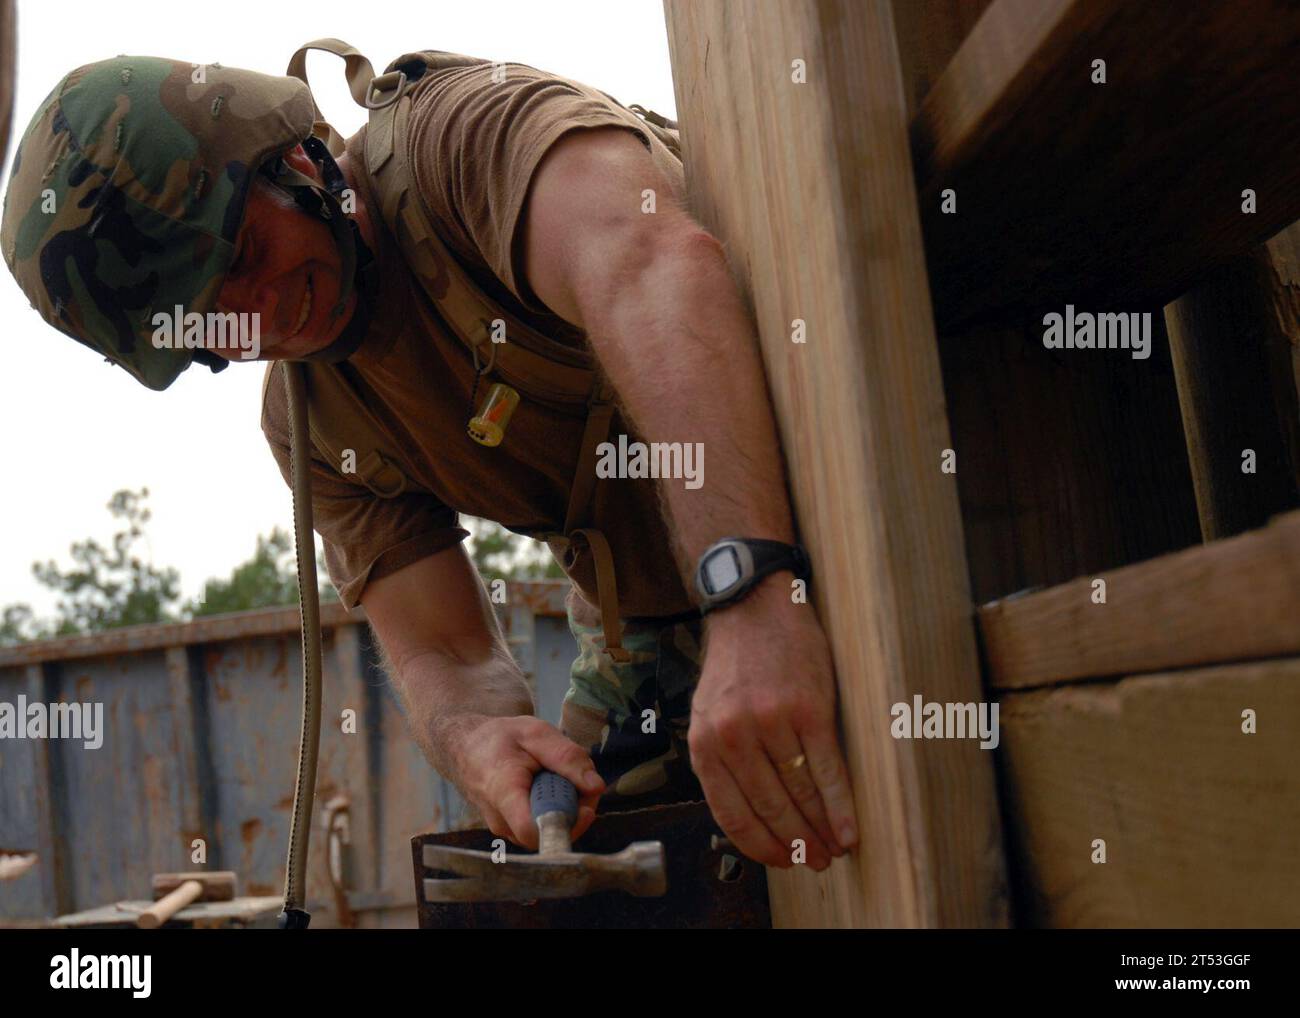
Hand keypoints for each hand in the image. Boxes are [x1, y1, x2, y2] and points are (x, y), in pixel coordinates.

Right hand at [446, 715, 605, 849]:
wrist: (465, 747)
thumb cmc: (499, 738)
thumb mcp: (536, 733)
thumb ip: (567, 757)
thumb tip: (597, 787)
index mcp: (503, 792)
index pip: (533, 830)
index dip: (566, 824)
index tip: (585, 806)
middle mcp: (501, 820)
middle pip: (549, 832)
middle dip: (575, 811)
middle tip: (580, 780)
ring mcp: (505, 830)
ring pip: (548, 832)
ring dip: (566, 810)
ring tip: (560, 778)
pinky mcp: (511, 831)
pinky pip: (542, 829)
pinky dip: (555, 811)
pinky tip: (551, 789)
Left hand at [688, 578, 857, 869]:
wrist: (753, 609)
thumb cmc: (736, 666)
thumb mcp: (708, 713)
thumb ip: (721, 760)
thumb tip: (750, 816)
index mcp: (704, 743)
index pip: (732, 813)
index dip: (761, 846)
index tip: (782, 861)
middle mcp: (734, 736)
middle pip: (771, 808)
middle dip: (797, 843)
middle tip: (816, 861)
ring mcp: (772, 722)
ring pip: (801, 793)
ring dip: (821, 830)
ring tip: (834, 849)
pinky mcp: (808, 709)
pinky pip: (827, 770)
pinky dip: (840, 806)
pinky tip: (848, 829)